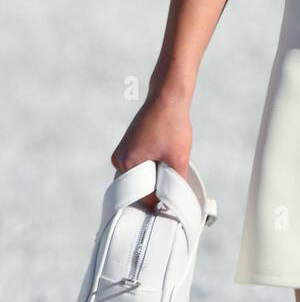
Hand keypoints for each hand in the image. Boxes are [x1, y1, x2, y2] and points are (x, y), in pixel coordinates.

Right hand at [111, 85, 192, 212]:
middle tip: (171, 181)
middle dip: (155, 188)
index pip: (141, 198)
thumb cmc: (172, 125)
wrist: (167, 97)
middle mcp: (118, 160)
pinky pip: (138, 168)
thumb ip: (175, 184)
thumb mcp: (179, 158)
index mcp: (126, 163)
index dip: (158, 202)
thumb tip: (174, 204)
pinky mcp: (127, 148)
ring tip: (168, 166)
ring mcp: (121, 153)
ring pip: (139, 178)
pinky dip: (150, 169)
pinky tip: (163, 160)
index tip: (171, 203)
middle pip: (138, 189)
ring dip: (153, 178)